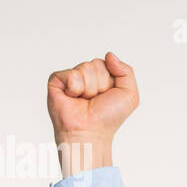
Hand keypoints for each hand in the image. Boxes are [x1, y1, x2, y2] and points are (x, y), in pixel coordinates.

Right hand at [47, 52, 138, 174]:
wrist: (91, 132)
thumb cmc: (108, 118)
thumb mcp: (129, 94)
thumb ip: (126, 71)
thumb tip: (109, 55)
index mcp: (101, 76)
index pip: (107, 63)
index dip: (111, 81)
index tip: (107, 96)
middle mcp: (85, 76)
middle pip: (96, 64)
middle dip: (101, 84)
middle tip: (95, 100)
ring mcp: (70, 78)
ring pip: (85, 68)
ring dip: (90, 88)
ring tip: (85, 101)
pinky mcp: (56, 81)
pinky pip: (72, 74)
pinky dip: (76, 88)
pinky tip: (73, 98)